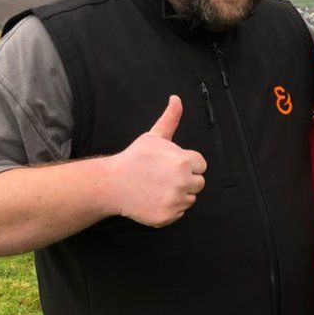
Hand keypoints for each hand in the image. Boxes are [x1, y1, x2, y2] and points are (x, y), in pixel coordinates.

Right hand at [103, 95, 206, 226]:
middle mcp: (183, 182)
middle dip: (185, 179)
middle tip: (164, 177)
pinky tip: (154, 199)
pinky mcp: (168, 216)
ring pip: (190, 198)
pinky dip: (169, 208)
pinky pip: (179, 212)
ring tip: (158, 187)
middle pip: (198, 183)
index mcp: (184, 161)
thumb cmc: (135, 158)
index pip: (201, 165)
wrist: (113, 184)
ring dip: (178, 194)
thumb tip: (176, 98)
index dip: (187, 164)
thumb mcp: (154, 136)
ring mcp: (176, 201)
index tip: (170, 165)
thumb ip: (170, 119)